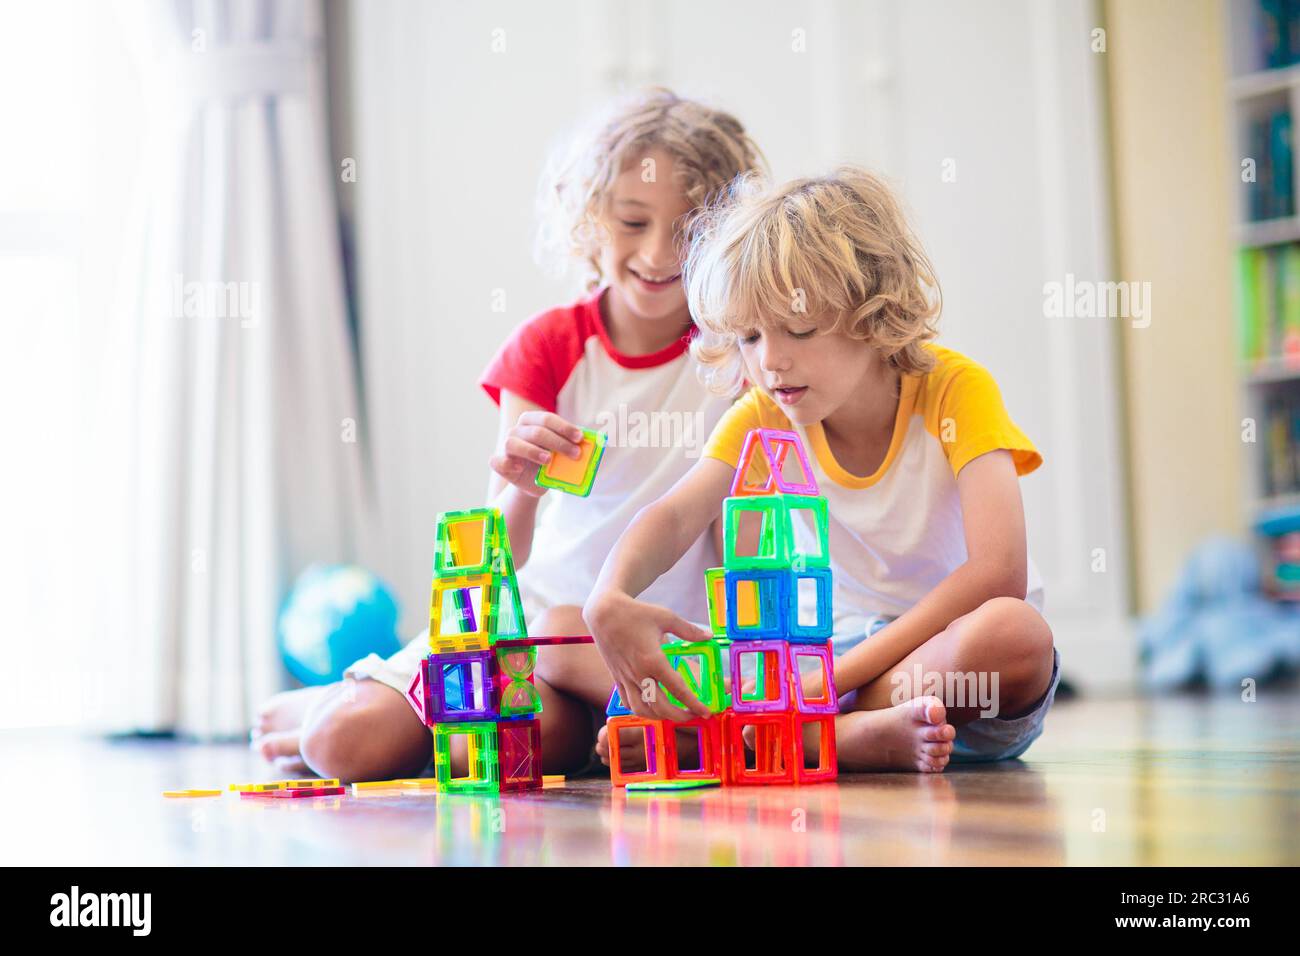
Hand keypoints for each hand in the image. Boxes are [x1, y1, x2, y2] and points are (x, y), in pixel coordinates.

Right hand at [488, 411, 584, 496]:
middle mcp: (517, 430)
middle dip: (558, 442)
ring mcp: (506, 446)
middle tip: (575, 454)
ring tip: (548, 460)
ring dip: (533, 451)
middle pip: (536, 432)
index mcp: (532, 421)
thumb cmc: (549, 462)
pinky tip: (520, 468)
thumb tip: (590, 444)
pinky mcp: (500, 463)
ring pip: (513, 443)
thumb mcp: (561, 453)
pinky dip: (508, 464)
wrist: (533, 482)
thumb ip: (571, 446)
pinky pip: (497, 461)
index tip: (580, 438)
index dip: (564, 427)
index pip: (547, 419)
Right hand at [584, 590, 713, 721]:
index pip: (677, 690)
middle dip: (679, 716)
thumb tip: (709, 637)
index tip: (705, 712)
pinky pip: (627, 702)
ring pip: (642, 710)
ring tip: (673, 714)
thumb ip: (689, 630)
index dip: (694, 704)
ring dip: (659, 717)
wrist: (604, 613)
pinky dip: (640, 710)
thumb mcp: (666, 617)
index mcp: (653, 660)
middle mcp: (638, 674)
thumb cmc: (635, 613)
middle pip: (660, 707)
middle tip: (693, 715)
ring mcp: (625, 678)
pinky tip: (650, 707)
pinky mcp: (617, 678)